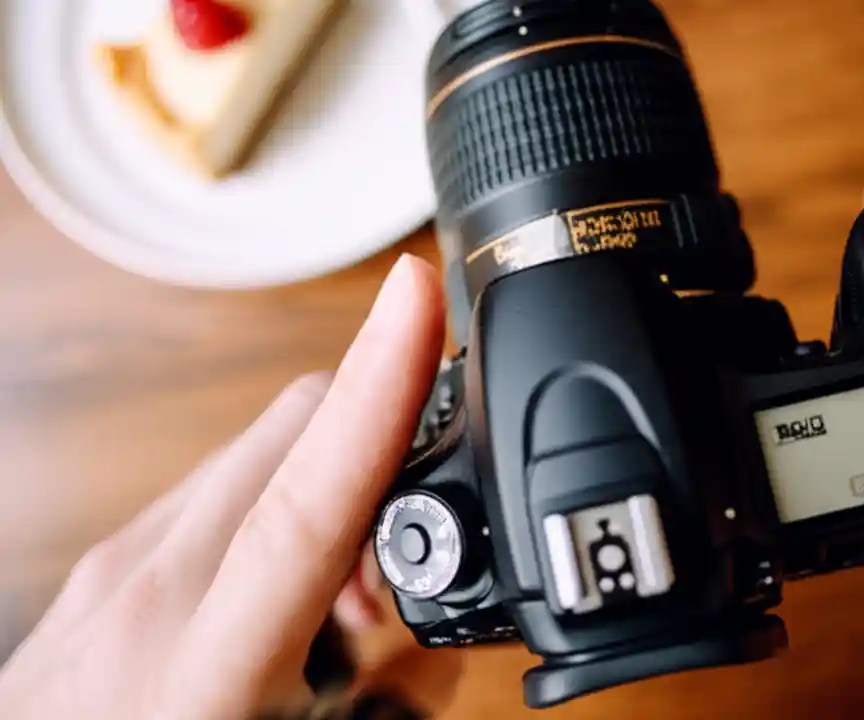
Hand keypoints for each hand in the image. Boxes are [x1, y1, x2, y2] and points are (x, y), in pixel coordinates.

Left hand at [0, 256, 444, 718]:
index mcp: (202, 667)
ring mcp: (109, 572)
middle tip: (413, 535)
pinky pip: (208, 495)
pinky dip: (271, 517)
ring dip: (328, 488)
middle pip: (291, 431)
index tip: (416, 294)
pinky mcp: (96, 568)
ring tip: (342, 599)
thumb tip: (438, 651)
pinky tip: (278, 599)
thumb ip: (387, 708)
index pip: (309, 497)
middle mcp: (146, 594)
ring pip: (255, 456)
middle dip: (379, 434)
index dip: (376, 388)